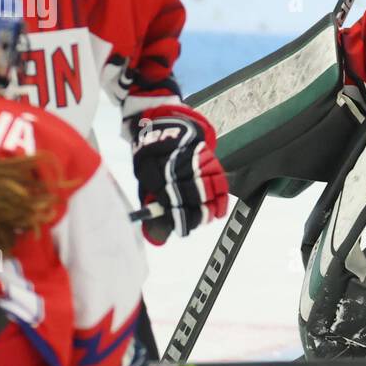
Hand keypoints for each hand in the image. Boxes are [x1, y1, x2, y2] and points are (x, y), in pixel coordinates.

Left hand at [128, 103, 228, 243]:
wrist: (165, 125)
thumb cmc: (153, 161)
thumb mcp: (144, 182)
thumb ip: (152, 208)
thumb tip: (156, 240)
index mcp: (153, 170)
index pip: (169, 198)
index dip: (178, 217)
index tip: (182, 229)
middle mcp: (175, 163)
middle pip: (191, 194)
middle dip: (195, 214)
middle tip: (196, 223)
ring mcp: (193, 158)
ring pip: (207, 187)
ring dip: (209, 206)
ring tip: (209, 216)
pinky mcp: (207, 154)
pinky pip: (219, 177)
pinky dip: (221, 194)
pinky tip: (218, 205)